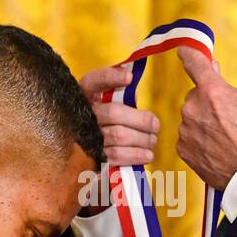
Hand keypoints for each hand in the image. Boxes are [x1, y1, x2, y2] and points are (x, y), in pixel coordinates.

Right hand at [77, 64, 161, 214]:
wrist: (82, 150)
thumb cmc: (102, 121)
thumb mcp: (106, 102)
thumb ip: (119, 94)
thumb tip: (132, 86)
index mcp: (84, 96)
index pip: (93, 81)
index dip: (110, 77)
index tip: (129, 77)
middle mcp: (81, 115)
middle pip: (113, 113)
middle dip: (141, 120)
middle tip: (155, 125)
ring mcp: (85, 138)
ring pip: (118, 135)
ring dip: (142, 139)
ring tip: (152, 140)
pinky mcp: (92, 158)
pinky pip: (116, 156)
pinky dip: (136, 155)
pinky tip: (147, 154)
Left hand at [177, 48, 236, 190]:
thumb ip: (227, 86)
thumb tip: (212, 71)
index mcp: (212, 92)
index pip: (194, 63)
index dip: (189, 54)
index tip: (183, 50)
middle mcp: (194, 108)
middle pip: (195, 97)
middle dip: (206, 102)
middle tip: (227, 118)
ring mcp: (186, 130)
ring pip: (191, 118)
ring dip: (202, 123)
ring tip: (224, 138)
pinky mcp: (182, 149)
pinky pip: (188, 137)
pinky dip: (198, 140)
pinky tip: (215, 149)